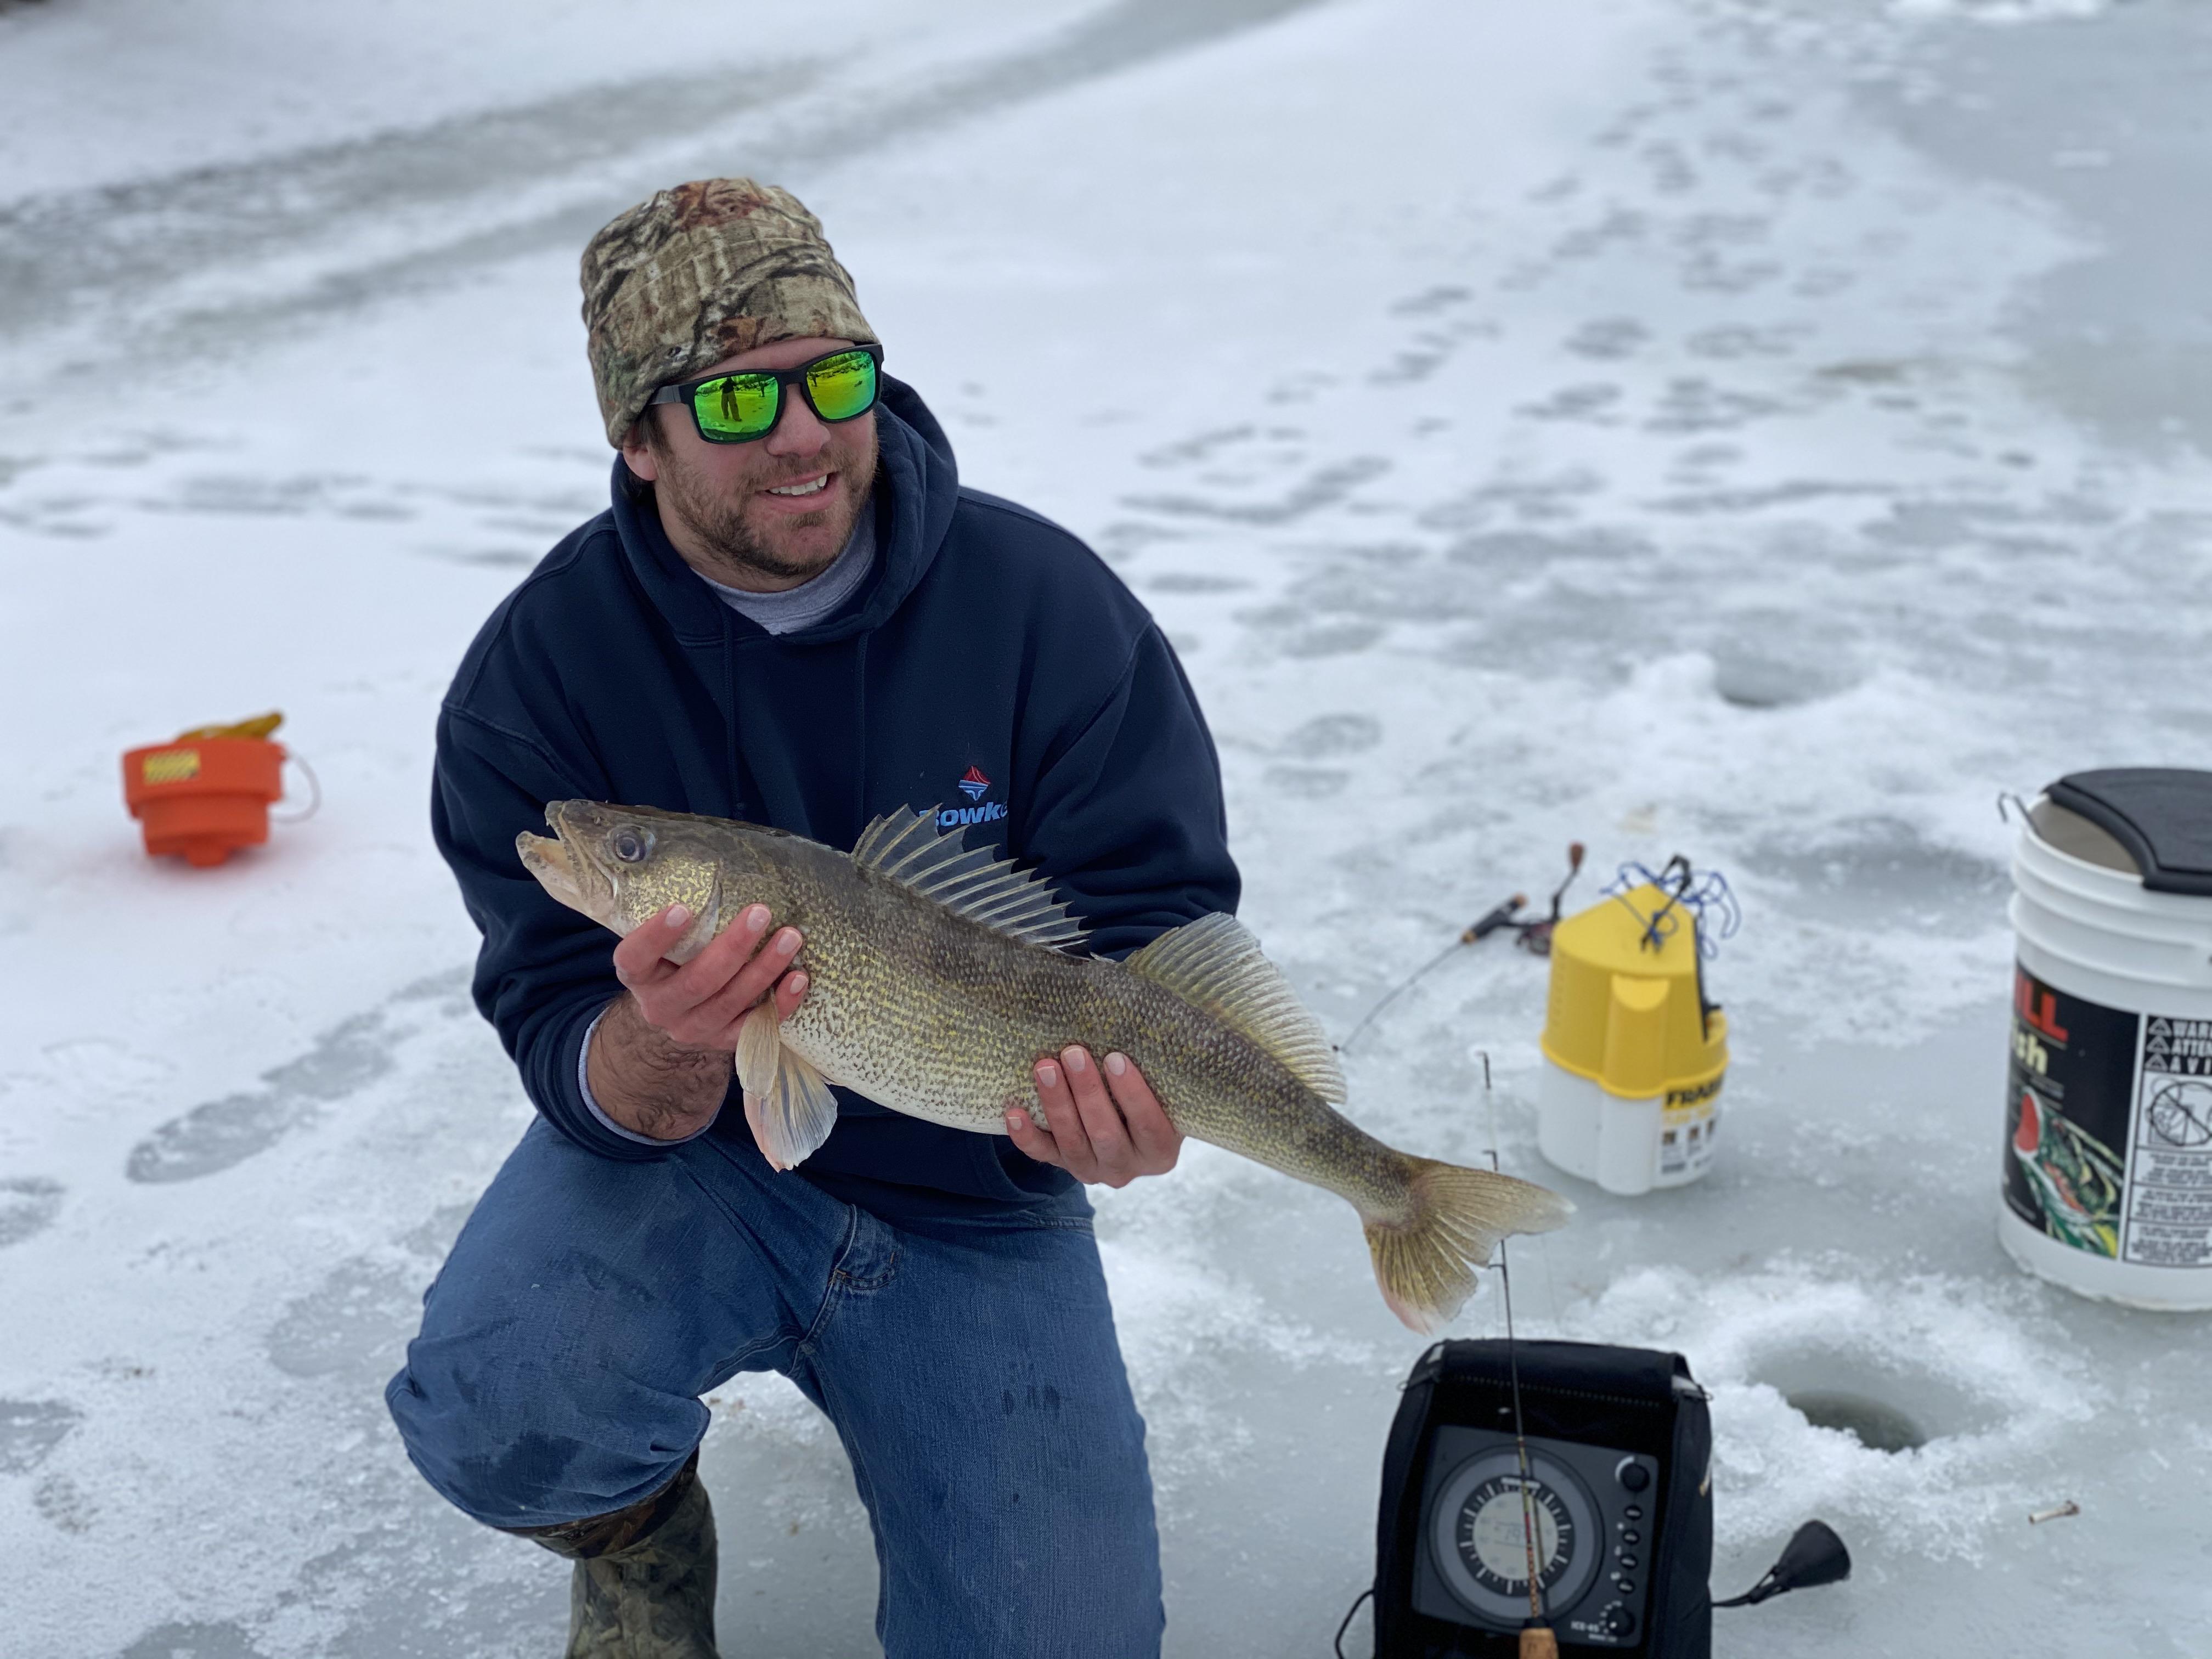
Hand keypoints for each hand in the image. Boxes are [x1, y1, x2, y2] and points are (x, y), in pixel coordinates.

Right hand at [613, 902, 807, 1048]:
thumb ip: (679, 917)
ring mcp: (693, 1028)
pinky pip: (755, 1027)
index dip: (656, 936)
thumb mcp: (663, 941)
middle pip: (697, 981)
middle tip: (761, 913)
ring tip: (790, 937)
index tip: (681, 908)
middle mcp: (660, 1006)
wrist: (677, 1010)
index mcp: (638, 975)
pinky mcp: (723, 1041)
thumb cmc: (674, 958)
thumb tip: (717, 865)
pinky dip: (781, 1004)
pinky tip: (799, 978)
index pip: (635, 957)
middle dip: (733, 947)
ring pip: (730, 1002)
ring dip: (764, 969)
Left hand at [1006, 1046, 1181, 1187]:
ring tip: (1044, 1067)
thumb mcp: (1163, 1092)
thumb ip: (1156, 1074)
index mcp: (1160, 1151)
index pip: (1148, 1125)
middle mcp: (1127, 1167)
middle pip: (1105, 1134)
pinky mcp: (1063, 1166)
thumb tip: (1140, 1027)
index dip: (1132, 1094)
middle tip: (1072, 1053)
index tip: (1115, 1058)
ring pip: (1072, 1142)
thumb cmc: (1150, 1097)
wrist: (1127, 1128)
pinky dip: (1026, 1136)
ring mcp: (1092, 1170)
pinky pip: (1042, 1154)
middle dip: (1087, 1092)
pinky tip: (1014, 1113)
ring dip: (1056, 1103)